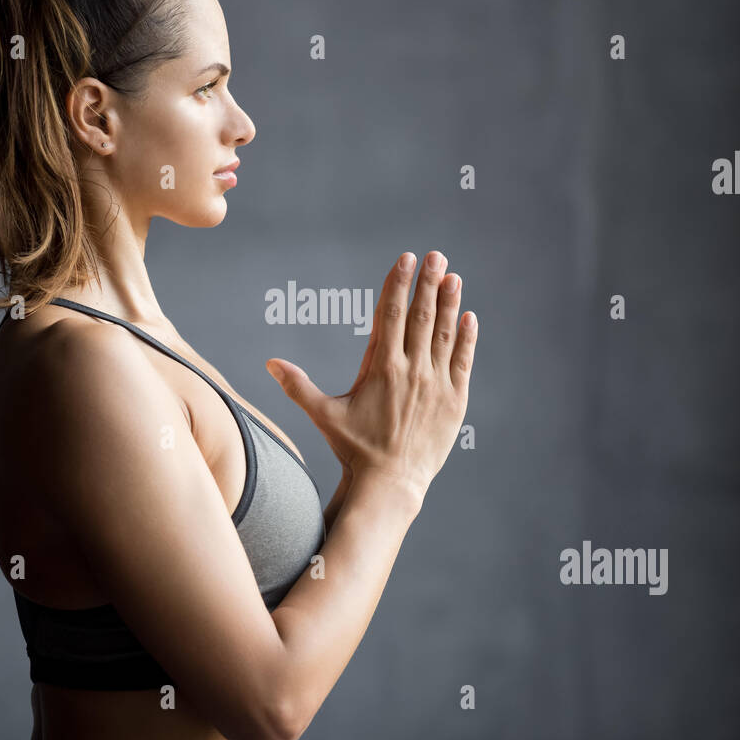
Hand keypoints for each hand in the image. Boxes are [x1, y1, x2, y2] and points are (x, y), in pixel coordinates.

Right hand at [266, 250, 476, 503]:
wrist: (391, 484)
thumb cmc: (354, 449)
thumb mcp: (324, 415)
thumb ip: (298, 386)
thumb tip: (270, 363)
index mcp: (382, 368)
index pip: (391, 314)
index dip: (398, 283)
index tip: (405, 259)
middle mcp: (412, 370)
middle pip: (421, 316)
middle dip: (427, 283)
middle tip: (434, 255)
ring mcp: (436, 384)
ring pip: (444, 334)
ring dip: (449, 303)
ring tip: (453, 276)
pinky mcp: (454, 400)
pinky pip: (463, 361)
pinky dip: (466, 338)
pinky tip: (468, 316)